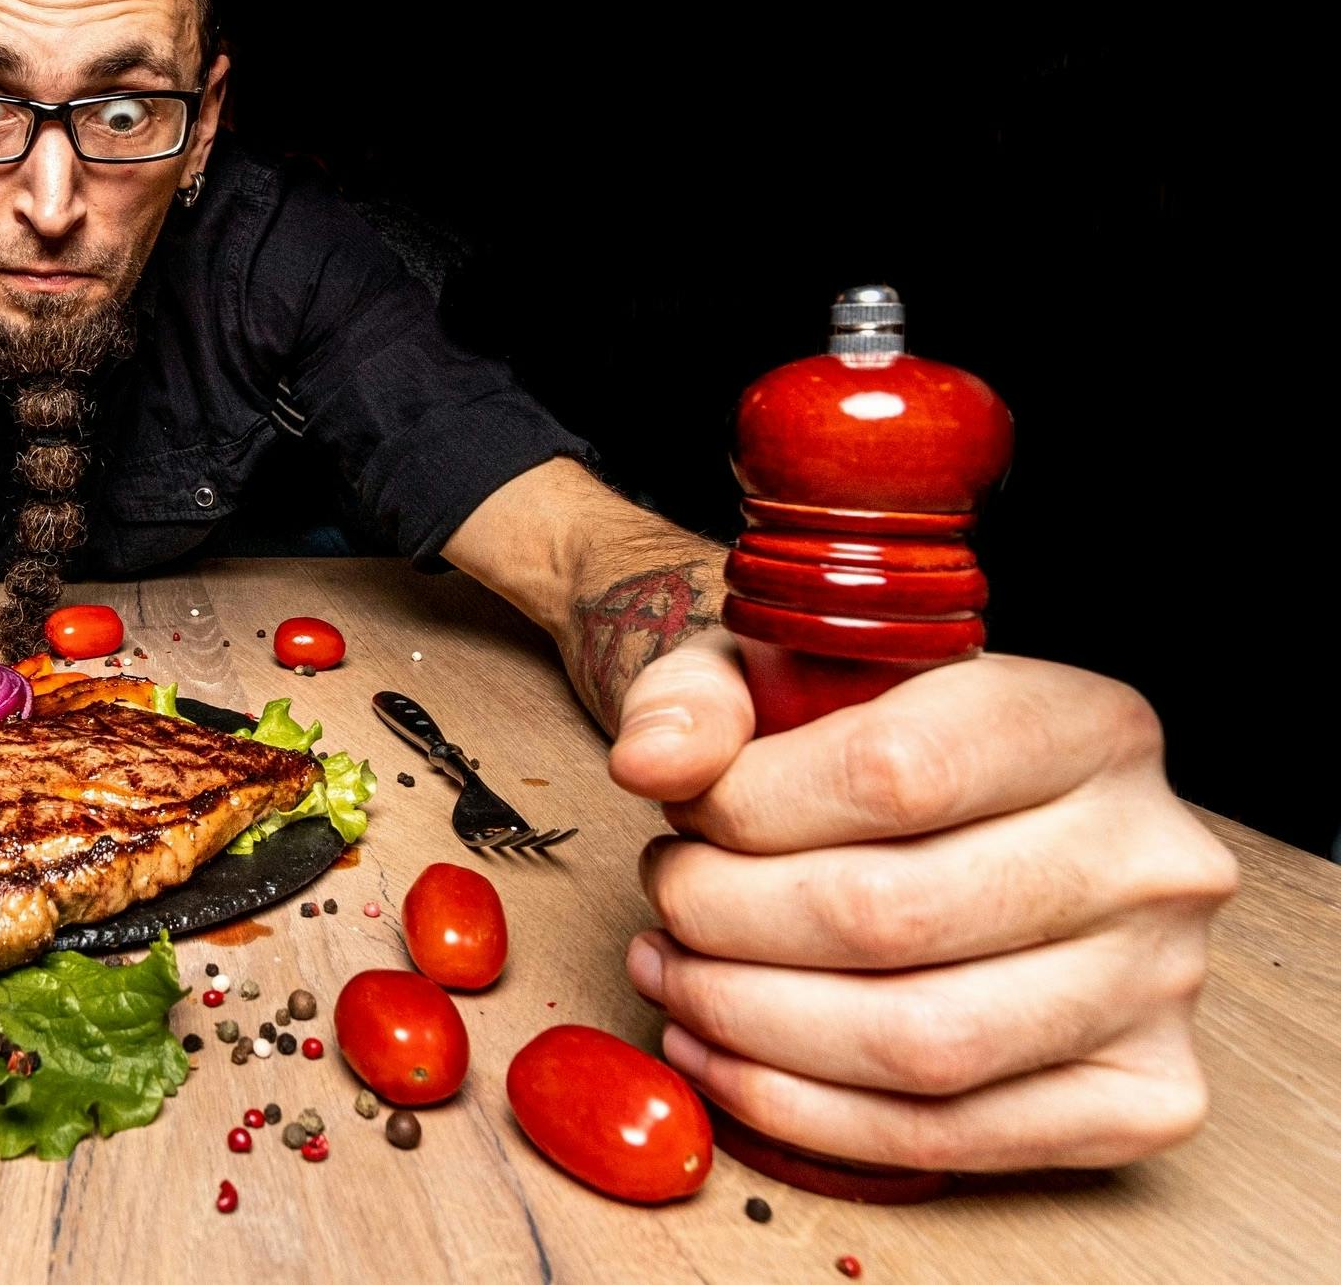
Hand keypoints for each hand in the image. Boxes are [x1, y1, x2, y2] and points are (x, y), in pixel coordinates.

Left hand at [607, 635, 1239, 1171]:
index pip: (894, 775)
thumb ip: (700, 699)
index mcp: (1092, 724)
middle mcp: (1153, 858)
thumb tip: (650, 764)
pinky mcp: (1142, 1095)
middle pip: (893, 917)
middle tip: (665, 900)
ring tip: (674, 975)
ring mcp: (1159, 986)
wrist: (990, 815)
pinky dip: (802, 1110)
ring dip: (751, 1023)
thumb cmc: (881, 744)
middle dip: (728, 919)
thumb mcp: (783, 674)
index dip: (748, 808)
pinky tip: (719, 1056)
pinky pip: (947, 1135)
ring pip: (920, 1044)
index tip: (684, 812)